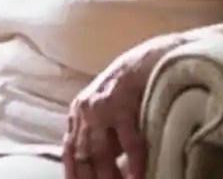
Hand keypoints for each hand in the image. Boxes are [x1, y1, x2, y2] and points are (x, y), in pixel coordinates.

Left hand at [62, 34, 187, 178]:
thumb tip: (111, 171)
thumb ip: (106, 138)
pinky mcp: (119, 103)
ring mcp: (99, 106)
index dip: (74, 174)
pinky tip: (138, 176)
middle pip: (82, 156)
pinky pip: (127, 141)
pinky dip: (133, 162)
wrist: (153, 56)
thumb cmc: (136, 87)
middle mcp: (83, 110)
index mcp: (79, 113)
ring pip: (100, 152)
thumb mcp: (113, 113)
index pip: (69, 152)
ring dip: (110, 177)